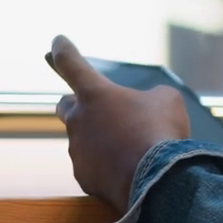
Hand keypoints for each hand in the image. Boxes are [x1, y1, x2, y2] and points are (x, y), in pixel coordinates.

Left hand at [48, 35, 190, 210]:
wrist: (158, 181)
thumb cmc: (161, 132)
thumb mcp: (166, 100)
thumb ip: (150, 98)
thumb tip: (147, 108)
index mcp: (95, 94)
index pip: (70, 63)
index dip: (63, 50)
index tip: (57, 41)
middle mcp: (79, 120)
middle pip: (66, 106)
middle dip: (78, 105)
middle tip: (98, 110)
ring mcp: (78, 151)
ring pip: (82, 139)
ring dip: (99, 139)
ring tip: (129, 146)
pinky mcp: (84, 177)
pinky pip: (92, 165)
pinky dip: (105, 164)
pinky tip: (127, 168)